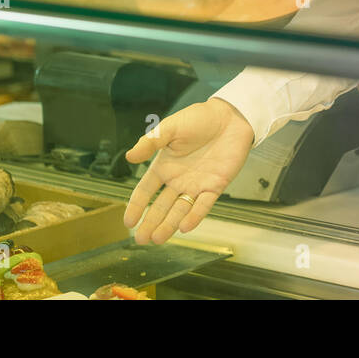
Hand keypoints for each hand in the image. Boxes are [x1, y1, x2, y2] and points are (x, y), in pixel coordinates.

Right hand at [123, 98, 254, 244]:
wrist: (230, 117)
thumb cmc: (198, 119)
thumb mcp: (171, 127)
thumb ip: (151, 142)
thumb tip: (129, 157)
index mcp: (164, 166)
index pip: (145, 191)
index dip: (136, 206)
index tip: (127, 222)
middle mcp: (178, 179)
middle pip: (161, 206)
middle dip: (150, 223)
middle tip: (141, 240)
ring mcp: (196, 184)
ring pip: (180, 210)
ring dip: (169, 225)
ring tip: (157, 239)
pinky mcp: (215, 186)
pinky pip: (203, 205)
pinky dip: (194, 216)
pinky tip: (184, 227)